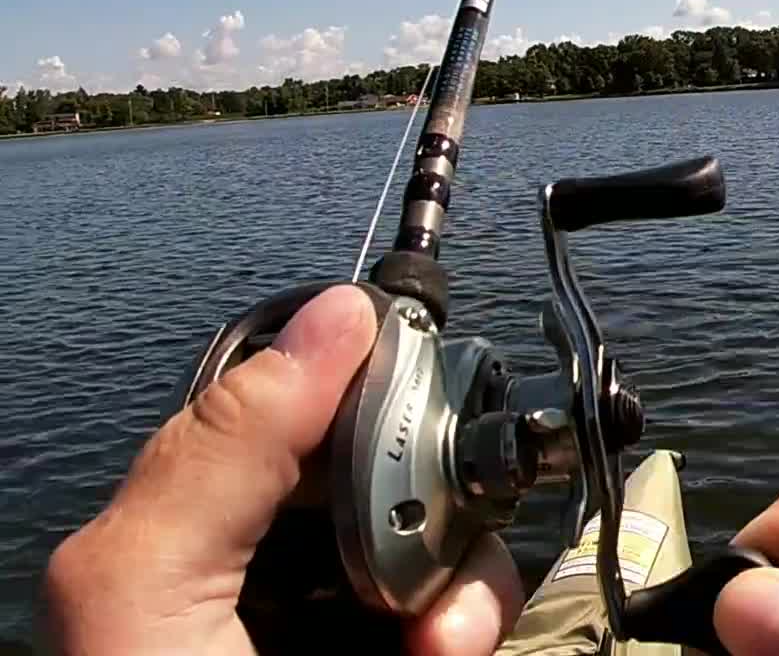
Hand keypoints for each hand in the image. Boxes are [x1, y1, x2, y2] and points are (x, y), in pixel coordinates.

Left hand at [41, 284, 523, 654]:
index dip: (364, 385)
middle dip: (430, 486)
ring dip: (465, 574)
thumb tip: (340, 313)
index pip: (297, 407)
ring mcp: (347, 617)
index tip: (419, 392)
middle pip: (393, 463)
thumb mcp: (146, 585)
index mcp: (193, 523)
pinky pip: (475, 609)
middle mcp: (272, 564)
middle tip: (418, 539)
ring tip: (433, 637)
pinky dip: (474, 626)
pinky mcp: (411, 649)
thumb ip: (225, 449)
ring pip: (453, 538)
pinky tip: (442, 653)